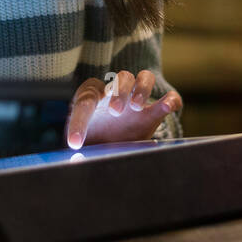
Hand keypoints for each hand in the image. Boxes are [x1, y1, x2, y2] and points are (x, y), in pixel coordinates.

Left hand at [66, 70, 181, 148]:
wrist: (108, 144)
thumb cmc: (90, 139)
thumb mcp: (80, 144)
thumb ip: (79, 150)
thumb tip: (70, 164)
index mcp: (91, 97)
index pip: (85, 103)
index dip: (78, 124)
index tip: (75, 143)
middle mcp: (116, 92)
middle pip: (121, 78)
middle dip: (119, 92)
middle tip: (115, 111)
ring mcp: (137, 99)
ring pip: (144, 77)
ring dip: (142, 88)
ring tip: (137, 106)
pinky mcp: (154, 112)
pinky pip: (169, 97)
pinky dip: (171, 100)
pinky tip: (168, 106)